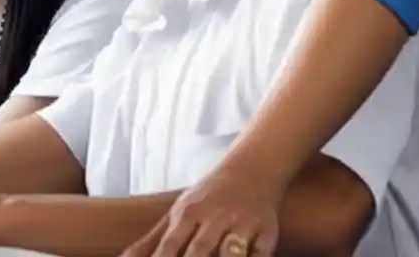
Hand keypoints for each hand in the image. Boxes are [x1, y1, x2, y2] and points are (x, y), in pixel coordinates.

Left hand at [121, 165, 280, 256]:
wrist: (251, 171)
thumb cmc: (206, 198)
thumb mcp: (176, 213)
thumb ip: (151, 241)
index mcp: (188, 214)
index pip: (170, 245)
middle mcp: (214, 218)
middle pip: (200, 250)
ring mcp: (243, 225)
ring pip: (232, 254)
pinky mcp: (268, 233)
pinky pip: (263, 254)